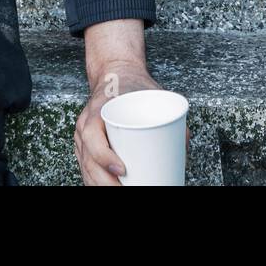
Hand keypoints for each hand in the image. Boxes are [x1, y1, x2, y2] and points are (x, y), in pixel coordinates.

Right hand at [74, 58, 162, 185]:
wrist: (116, 75)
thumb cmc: (131, 85)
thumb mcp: (148, 93)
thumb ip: (165, 115)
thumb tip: (183, 142)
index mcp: (97, 111)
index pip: (93, 138)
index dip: (105, 158)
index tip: (123, 170)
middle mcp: (85, 126)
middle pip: (89, 161)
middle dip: (106, 183)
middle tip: (126, 190)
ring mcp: (82, 138)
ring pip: (86, 168)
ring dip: (101, 186)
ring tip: (122, 191)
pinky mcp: (85, 146)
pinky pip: (87, 167)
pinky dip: (96, 181)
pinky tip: (109, 188)